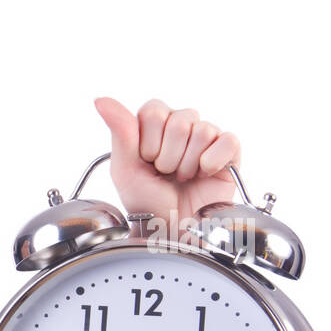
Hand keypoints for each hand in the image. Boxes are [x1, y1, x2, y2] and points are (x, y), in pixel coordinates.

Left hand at [93, 97, 241, 226]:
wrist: (169, 230)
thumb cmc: (146, 202)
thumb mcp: (124, 169)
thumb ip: (120, 132)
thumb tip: (101, 101)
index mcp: (154, 126)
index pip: (153, 111)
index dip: (147, 142)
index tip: (145, 162)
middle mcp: (181, 126)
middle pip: (179, 120)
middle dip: (167, 156)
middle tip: (165, 174)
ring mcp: (206, 137)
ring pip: (202, 131)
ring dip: (186, 164)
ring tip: (182, 178)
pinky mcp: (229, 150)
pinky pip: (227, 141)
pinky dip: (211, 163)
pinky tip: (203, 175)